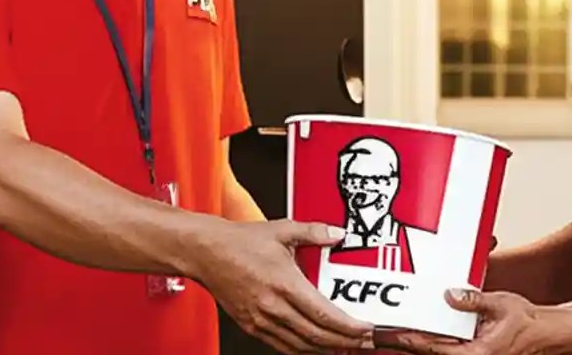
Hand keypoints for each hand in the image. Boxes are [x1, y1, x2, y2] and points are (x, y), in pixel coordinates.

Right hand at [192, 219, 374, 353]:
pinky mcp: (252, 325)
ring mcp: (261, 319)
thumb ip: (314, 232)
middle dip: (345, 343)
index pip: (323, 314)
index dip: (348, 327)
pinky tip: (316, 347)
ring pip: (300, 345)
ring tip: (346, 347)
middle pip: (316, 335)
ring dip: (326, 350)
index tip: (365, 329)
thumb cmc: (240, 242)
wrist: (206, 252)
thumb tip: (337, 234)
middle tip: (364, 343)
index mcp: (284, 283)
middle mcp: (273, 306)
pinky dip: (303, 350)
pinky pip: (282, 346)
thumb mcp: (282, 230)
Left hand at [374, 289, 571, 354]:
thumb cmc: (524, 322)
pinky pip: (440, 344)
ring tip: (386, 328)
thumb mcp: (500, 305)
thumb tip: (450, 295)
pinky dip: (425, 336)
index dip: (407, 338)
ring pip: (430, 348)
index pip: (431, 346)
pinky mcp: (466, 349)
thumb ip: (473, 301)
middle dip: (401, 340)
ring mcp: (465, 354)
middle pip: (425, 350)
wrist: (542, 333)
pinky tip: (411, 328)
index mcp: (475, 353)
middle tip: (374, 330)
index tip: (386, 333)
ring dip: (412, 338)